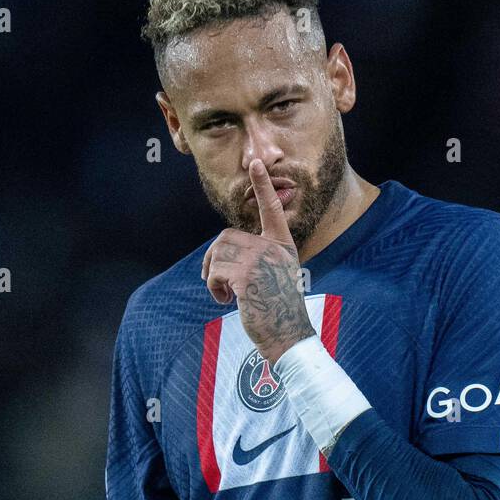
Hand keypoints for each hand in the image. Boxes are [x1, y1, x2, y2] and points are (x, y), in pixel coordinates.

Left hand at [201, 159, 314, 362]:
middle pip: (226, 237)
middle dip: (213, 259)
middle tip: (213, 281)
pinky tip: (224, 301)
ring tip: (223, 294)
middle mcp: (273, 248)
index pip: (271, 209)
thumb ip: (256, 258)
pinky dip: (213, 288)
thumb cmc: (277, 311)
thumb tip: (221, 252)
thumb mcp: (272, 276)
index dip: (262, 186)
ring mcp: (261, 261)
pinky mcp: (247, 276)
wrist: (287, 336)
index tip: (256, 162)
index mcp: (282, 245)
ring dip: (212, 276)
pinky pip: (216, 272)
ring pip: (218, 254)